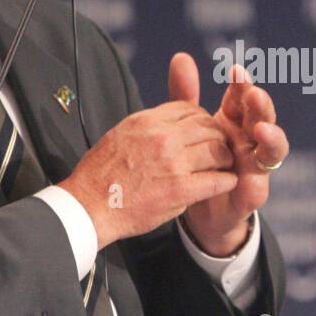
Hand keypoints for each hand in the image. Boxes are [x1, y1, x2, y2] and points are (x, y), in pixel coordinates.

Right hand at [59, 99, 237, 249]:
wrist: (89, 206)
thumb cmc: (100, 175)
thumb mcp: (120, 135)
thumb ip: (147, 128)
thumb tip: (167, 124)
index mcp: (146, 121)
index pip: (189, 109)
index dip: (201, 120)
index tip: (204, 131)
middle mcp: (162, 137)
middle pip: (208, 126)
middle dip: (217, 137)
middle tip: (219, 149)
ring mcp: (173, 163)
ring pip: (217, 150)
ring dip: (225, 158)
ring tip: (222, 166)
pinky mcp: (180, 189)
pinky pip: (217, 180)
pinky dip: (226, 181)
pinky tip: (224, 183)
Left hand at [169, 52, 288, 256]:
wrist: (201, 209)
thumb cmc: (198, 161)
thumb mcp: (187, 127)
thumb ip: (185, 95)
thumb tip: (181, 56)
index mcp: (235, 120)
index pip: (242, 97)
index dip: (242, 84)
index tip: (235, 70)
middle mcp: (251, 139)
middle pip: (262, 117)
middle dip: (260, 105)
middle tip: (253, 94)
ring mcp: (256, 165)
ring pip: (273, 148)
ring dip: (271, 137)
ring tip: (261, 129)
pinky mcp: (253, 193)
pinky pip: (258, 184)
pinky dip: (256, 178)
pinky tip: (250, 173)